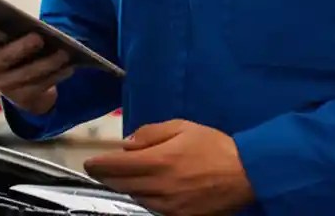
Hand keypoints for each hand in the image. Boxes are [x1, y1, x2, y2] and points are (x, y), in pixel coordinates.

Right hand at [0, 20, 73, 114]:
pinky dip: (56, 75)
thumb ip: (19, 33)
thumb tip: (40, 29)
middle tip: (38, 38)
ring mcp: (5, 86)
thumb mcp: (15, 41)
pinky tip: (68, 67)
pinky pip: (41, 86)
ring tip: (64, 53)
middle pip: (3, 59)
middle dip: (21, 48)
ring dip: (47, 63)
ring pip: (26, 74)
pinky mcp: (23, 99)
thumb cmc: (20, 52)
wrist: (25, 88)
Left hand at [83, 120, 254, 215]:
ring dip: (125, 186)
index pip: (117, 166)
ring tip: (124, 176)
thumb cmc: (213, 145)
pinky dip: (144, 196)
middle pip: (121, 184)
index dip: (99, 165)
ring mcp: (169, 205)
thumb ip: (150, 133)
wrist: (246, 173)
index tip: (89, 163)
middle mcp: (159, 186)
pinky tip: (146, 188)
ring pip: (135, 196)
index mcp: (159, 161)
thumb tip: (128, 144)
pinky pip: (152, 207)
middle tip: (98, 170)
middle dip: (106, 176)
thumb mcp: (181, 127)